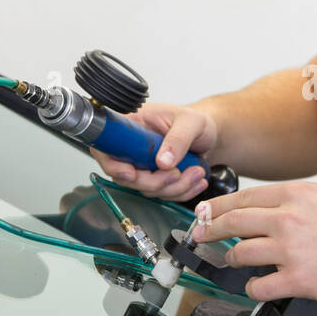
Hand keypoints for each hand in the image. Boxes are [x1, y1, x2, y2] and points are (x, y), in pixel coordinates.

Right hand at [90, 102, 217, 202]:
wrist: (208, 133)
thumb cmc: (194, 121)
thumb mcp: (191, 122)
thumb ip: (178, 138)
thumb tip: (163, 161)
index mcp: (132, 125)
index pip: (108, 149)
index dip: (115, 166)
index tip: (132, 173)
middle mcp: (132, 147)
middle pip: (126, 177)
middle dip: (154, 182)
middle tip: (178, 173)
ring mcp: (142, 165)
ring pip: (146, 189)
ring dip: (174, 187)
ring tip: (197, 172)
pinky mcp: (155, 178)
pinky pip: (162, 194)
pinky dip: (181, 192)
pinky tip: (196, 181)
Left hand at [190, 181, 316, 308]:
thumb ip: (301, 197)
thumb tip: (277, 203)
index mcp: (297, 195)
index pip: (244, 197)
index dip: (219, 206)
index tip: (206, 212)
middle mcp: (289, 219)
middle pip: (233, 221)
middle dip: (210, 229)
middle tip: (200, 235)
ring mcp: (291, 250)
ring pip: (241, 252)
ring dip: (232, 258)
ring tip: (233, 260)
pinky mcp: (298, 279)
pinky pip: (259, 285)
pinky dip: (253, 287)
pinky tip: (257, 286)